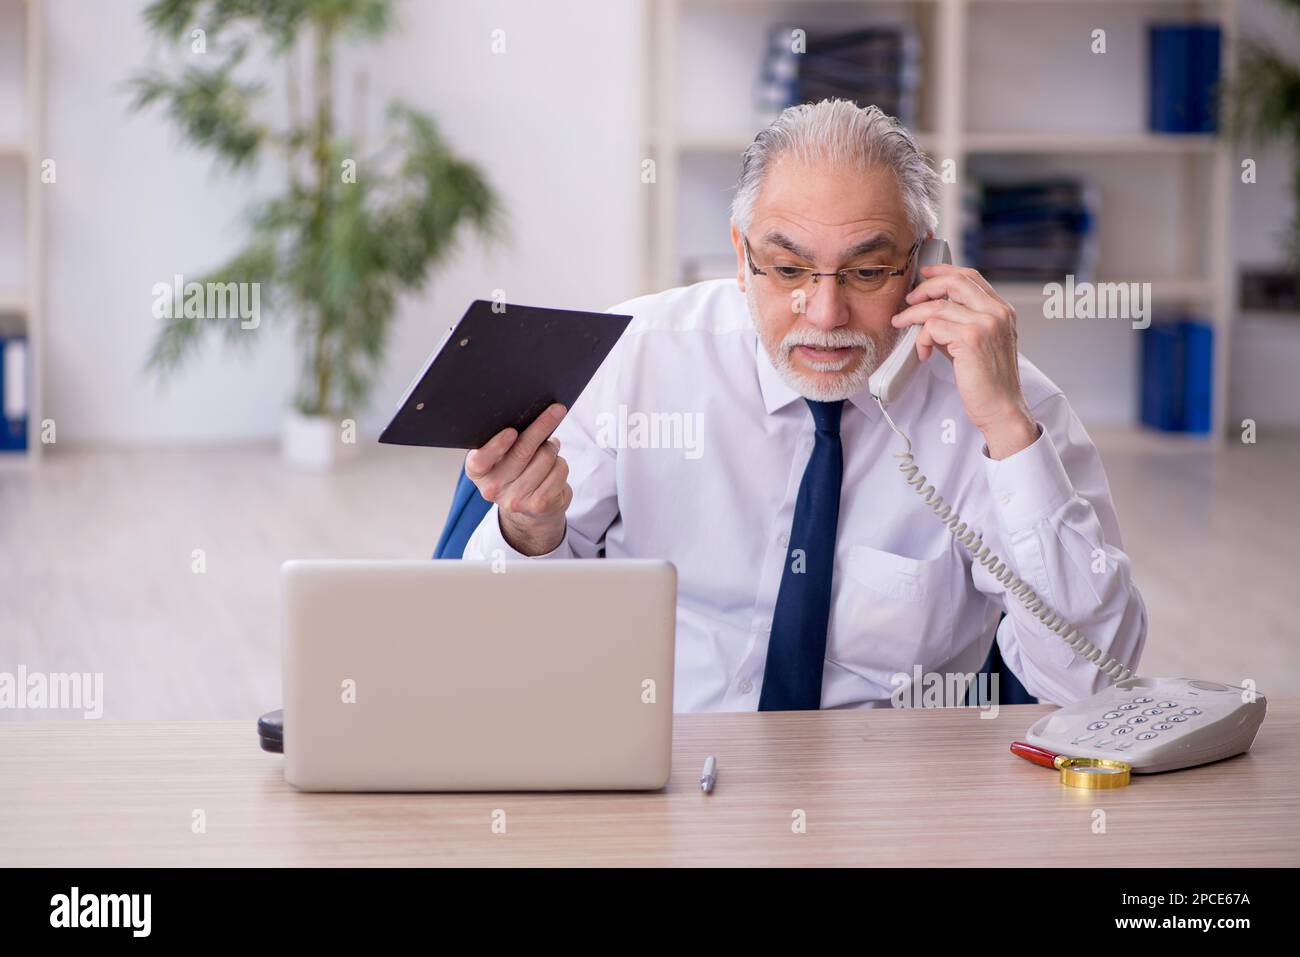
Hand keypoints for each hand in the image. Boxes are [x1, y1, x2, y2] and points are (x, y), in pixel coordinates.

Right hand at [465, 403, 571, 555]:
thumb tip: (533, 415)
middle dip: (542, 426)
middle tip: (557, 410)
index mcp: (477, 471)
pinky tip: (554, 467)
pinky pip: (559, 470)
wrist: (528, 511)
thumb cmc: (514, 471)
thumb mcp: (501, 457)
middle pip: (521, 452)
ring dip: (552, 448)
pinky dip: (561, 463)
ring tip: (548, 450)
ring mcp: (515, 500)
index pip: (480, 460)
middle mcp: (492, 488)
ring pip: (545, 457)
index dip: (497, 445)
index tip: (512, 431)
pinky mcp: (538, 505)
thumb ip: (507, 439)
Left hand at [891, 263, 1038, 458]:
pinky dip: (921, 339)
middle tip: (908, 300)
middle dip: (925, 287)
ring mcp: (986, 323)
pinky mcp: (971, 338)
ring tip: (903, 325)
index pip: (971, 276)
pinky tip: (923, 353)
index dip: (944, 271)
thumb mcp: (976, 343)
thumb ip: (958, 323)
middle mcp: (997, 312)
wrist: (1001, 408)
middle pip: (955, 281)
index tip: (925, 274)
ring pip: (937, 305)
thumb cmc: (987, 380)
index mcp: (1001, 310)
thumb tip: (928, 312)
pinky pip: (932, 327)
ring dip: (913, 316)